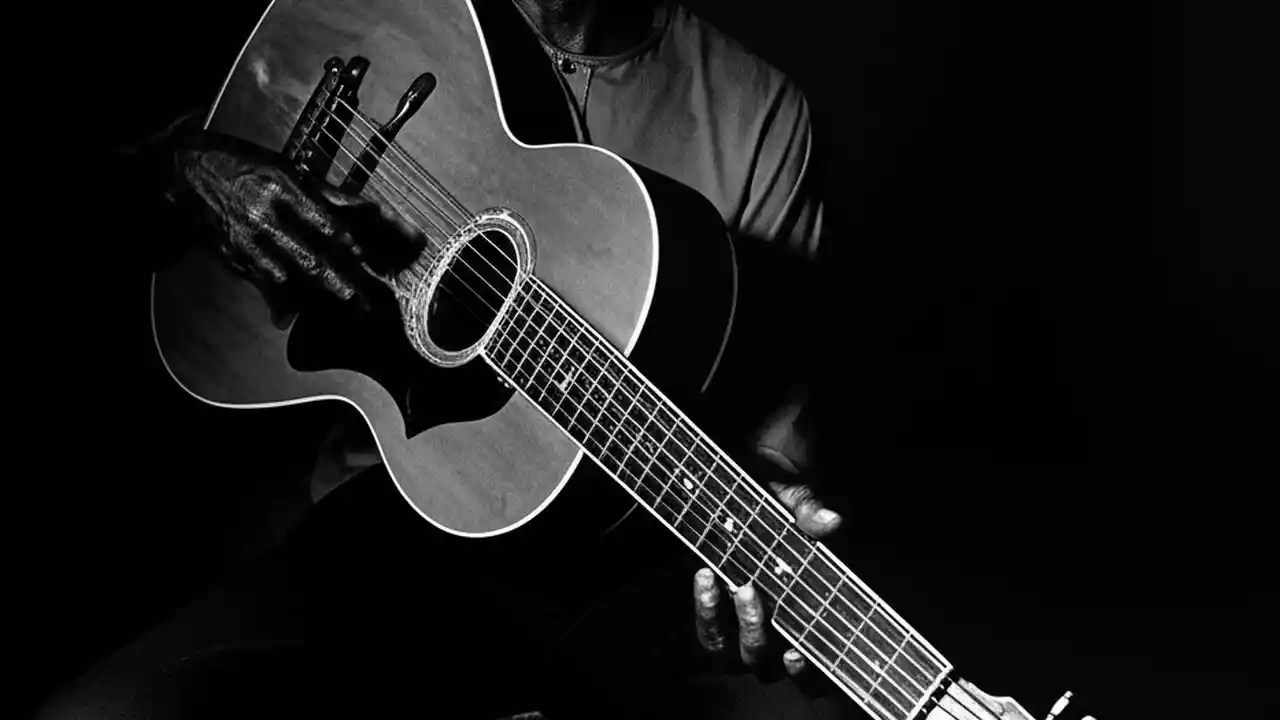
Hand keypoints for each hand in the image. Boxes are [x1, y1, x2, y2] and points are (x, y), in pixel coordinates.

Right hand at [146, 114, 423, 309]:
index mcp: (285, 188)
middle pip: (314, 253)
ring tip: (346, 309)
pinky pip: (263, 284)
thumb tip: (369, 211)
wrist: (186, 172)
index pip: (330, 217)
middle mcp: (268, 216)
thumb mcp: (288, 170)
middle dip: (341, 279)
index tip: (382, 251)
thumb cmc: (246, 167)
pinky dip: (279, 301)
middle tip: (366, 300)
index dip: (357, 237)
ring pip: (291, 275)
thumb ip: (327, 195)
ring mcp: (250, 240)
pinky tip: (289, 317)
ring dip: (319, 295)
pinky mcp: (235, 256)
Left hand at [692, 476, 841, 680]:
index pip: (815, 670)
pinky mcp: (715, 618)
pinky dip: (706, 608)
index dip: (806, 673)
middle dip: (754, 630)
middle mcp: (775, 640)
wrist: (742, 497)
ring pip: (731, 654)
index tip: (795, 651)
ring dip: (727, 622)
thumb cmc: (778, 508)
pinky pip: (709, 633)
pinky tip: (705, 575)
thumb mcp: (794, 502)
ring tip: (726, 582)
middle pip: (764, 664)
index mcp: (807, 623)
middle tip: (747, 590)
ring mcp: (742, 633)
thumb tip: (830, 520)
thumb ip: (810, 514)